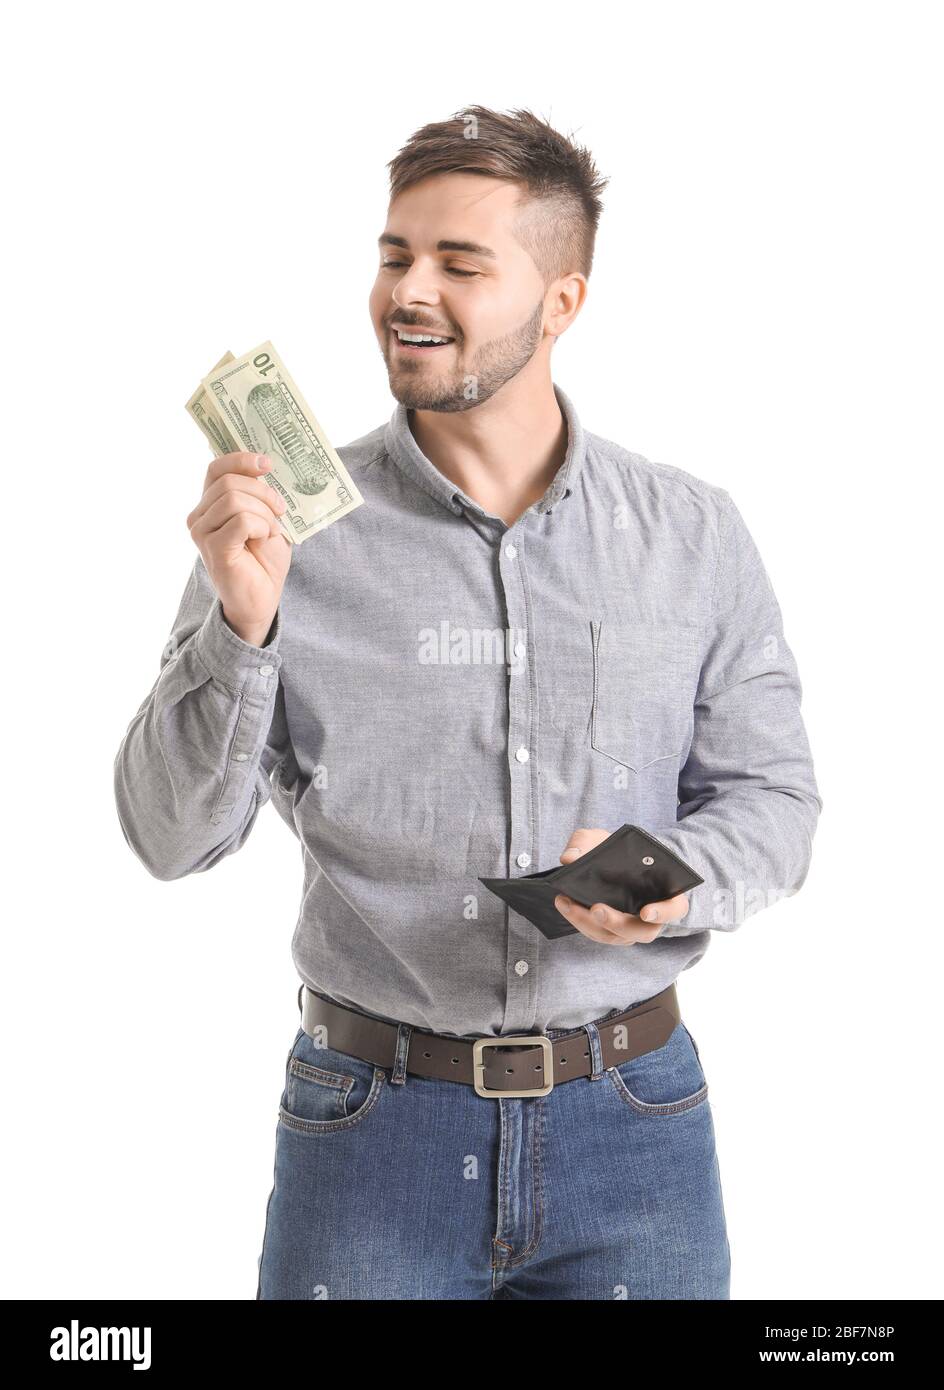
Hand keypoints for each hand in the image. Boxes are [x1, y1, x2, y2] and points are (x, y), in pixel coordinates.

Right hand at [186, 452, 291, 644]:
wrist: (262, 596)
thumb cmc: (264, 559)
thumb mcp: (267, 518)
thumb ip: (260, 494)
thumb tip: (266, 465)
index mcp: (210, 504)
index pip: (217, 468)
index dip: (241, 459)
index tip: (267, 463)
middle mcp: (200, 516)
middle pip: (229, 481)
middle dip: (263, 492)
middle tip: (279, 510)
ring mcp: (203, 532)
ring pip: (235, 499)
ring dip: (264, 513)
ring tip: (269, 532)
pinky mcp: (214, 548)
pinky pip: (242, 521)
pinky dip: (261, 527)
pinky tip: (262, 540)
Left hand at [553, 827, 690, 944]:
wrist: (606, 862)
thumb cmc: (615, 851)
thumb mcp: (602, 838)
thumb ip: (586, 842)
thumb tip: (569, 859)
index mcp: (664, 892)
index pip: (675, 908)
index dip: (663, 912)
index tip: (645, 912)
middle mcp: (650, 916)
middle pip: (642, 932)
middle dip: (617, 923)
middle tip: (596, 909)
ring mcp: (630, 927)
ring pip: (615, 937)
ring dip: (590, 924)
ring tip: (568, 904)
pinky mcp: (609, 930)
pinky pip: (597, 933)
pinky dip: (579, 920)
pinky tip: (564, 904)